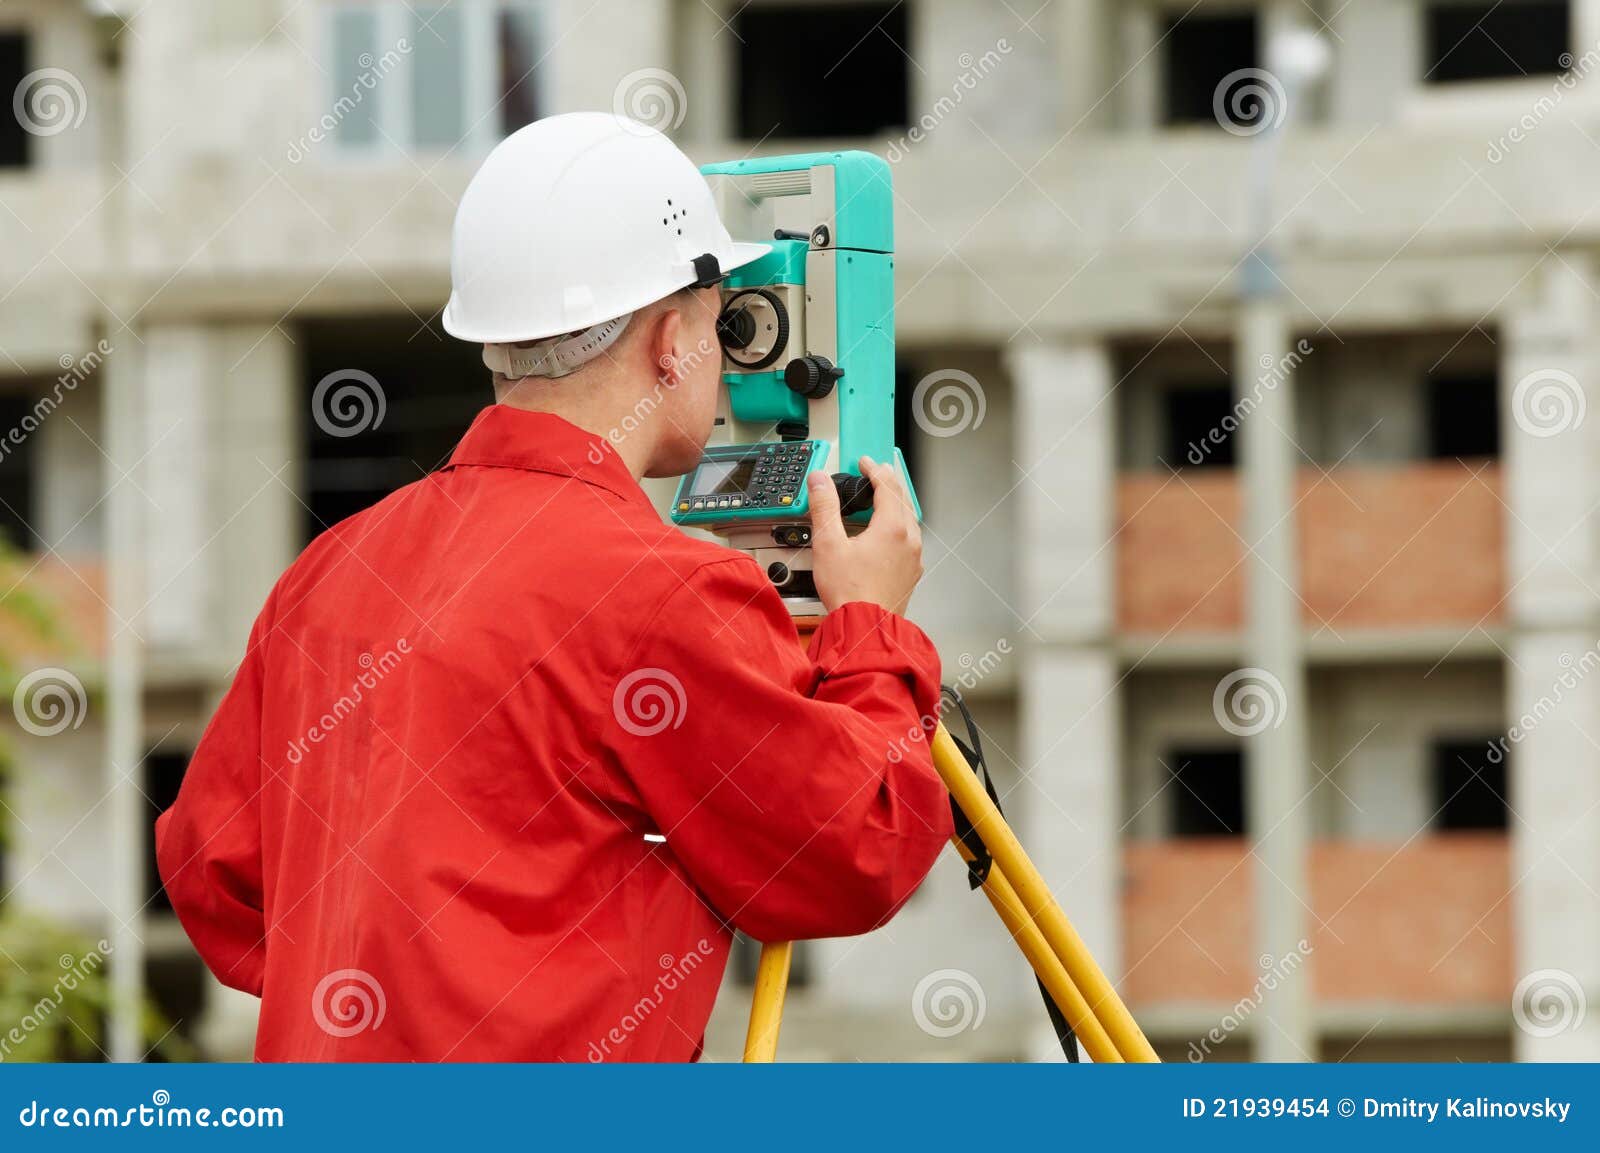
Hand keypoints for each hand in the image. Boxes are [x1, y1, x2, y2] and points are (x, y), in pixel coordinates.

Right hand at [806, 456, 922, 615]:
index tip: (865, 461)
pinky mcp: (911, 573)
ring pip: (910, 519)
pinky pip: (910, 539)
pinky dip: (900, 525)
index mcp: (892, 529)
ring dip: (897, 502)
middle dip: (889, 481)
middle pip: (903, 500)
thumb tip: (819, 481)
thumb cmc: (850, 593)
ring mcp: (914, 558)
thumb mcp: (828, 544)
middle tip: (878, 471)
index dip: (874, 469)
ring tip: (885, 496)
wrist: (866, 629)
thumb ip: (824, 507)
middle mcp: (909, 541)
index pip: (887, 486)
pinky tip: (890, 532)